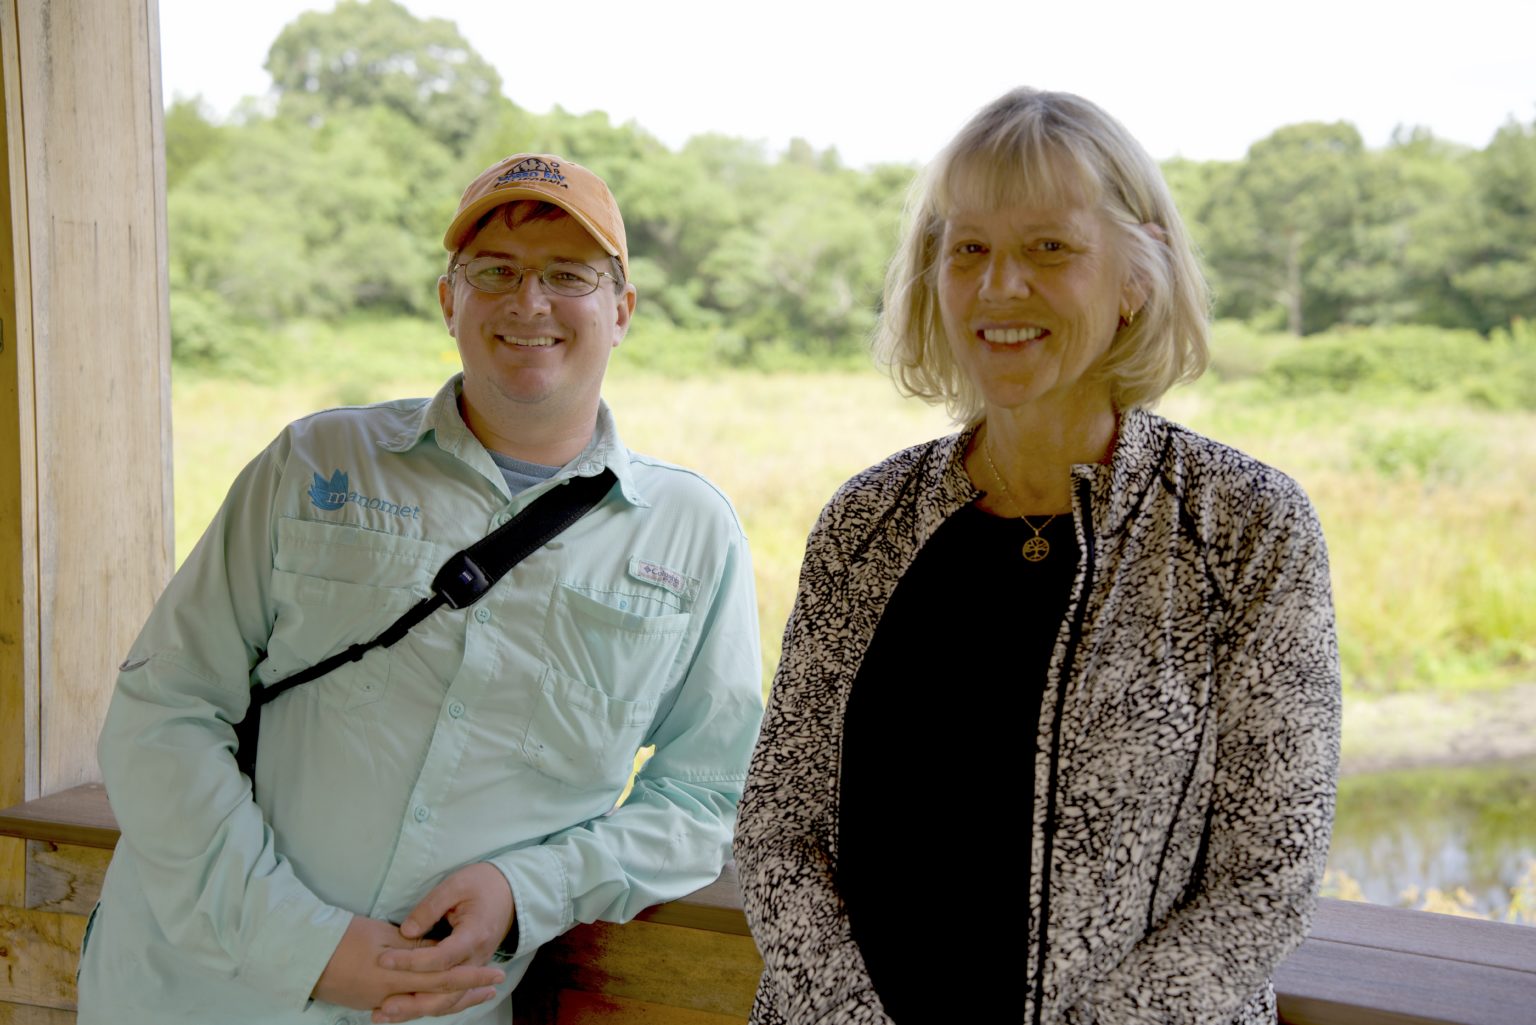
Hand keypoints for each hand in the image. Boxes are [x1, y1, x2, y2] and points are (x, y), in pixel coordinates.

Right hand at [312, 915, 503, 1020]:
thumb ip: (413, 947)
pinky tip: (436, 997)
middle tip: (494, 987)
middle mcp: (389, 997)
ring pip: (422, 1005)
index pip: (443, 979)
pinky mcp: (367, 1002)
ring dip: (450, 999)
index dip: (472, 977)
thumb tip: (439, 951)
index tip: (495, 974)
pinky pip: (405, 1005)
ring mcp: (377, 1003)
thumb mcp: (382, 935)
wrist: (302, 954)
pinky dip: (426, 1001)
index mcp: (396, 978)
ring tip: (473, 994)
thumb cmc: (341, 937)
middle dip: (468, 993)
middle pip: (437, 998)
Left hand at [372, 863, 516, 1021]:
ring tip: (386, 1014)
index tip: (384, 959)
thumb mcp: (454, 885)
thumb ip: (430, 908)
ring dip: (417, 1010)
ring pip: (448, 1000)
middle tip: (383, 1006)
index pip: (441, 958)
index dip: (411, 962)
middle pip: (446, 990)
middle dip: (413, 1000)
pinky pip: (451, 997)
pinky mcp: (470, 972)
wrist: (509, 892)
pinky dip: (429, 1008)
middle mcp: (478, 958)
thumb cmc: (481, 884)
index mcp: (475, 935)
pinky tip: (405, 1014)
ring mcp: (475, 968)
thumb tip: (406, 932)